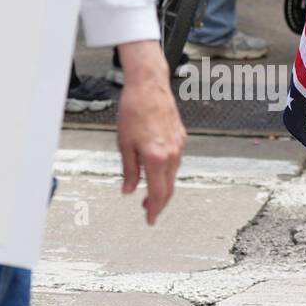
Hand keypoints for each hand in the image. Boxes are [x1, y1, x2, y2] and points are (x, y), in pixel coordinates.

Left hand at [115, 40, 185, 224]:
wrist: (149, 86)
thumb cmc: (133, 110)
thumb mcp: (124, 144)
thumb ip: (129, 170)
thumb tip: (129, 190)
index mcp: (156, 158)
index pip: (159, 193)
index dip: (154, 210)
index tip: (150, 220)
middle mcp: (171, 154)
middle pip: (169, 188)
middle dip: (159, 203)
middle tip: (148, 212)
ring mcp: (178, 146)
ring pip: (173, 175)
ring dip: (163, 187)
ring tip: (149, 193)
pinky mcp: (181, 137)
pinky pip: (175, 162)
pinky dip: (167, 172)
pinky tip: (156, 171)